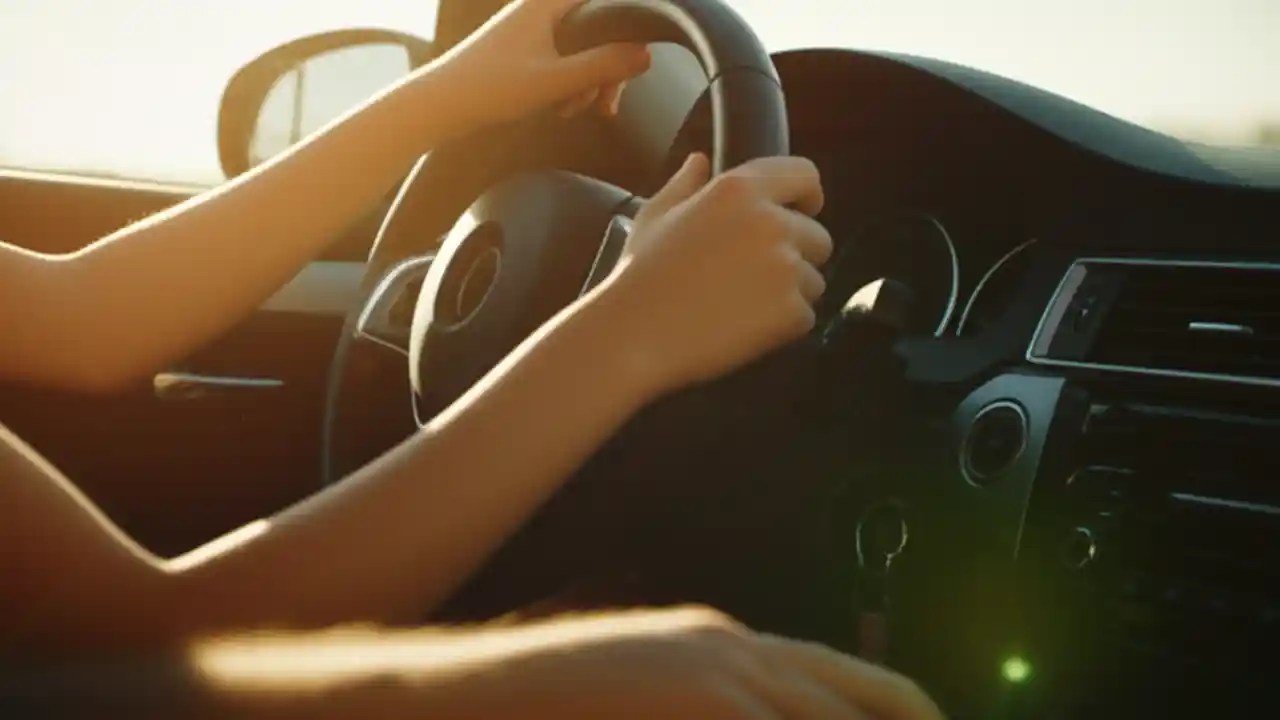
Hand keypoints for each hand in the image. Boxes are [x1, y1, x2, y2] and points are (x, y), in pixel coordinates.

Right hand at [435, 607, 943, 719]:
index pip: (866, 684)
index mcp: (738, 646)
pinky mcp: (706, 703)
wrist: (479, 689)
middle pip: (877, 704)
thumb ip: (724, 702)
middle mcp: (745, 652)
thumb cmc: (560, 702)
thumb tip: (777, 715)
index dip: (914, 719)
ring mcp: (726, 677)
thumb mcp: (657, 688)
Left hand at [436, 0, 651, 126]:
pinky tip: (563, 109)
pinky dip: (571, 84)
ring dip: (588, 80)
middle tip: (610, 101)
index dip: (626, 15)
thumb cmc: (490, 88)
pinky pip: (564, 61)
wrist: (440, 106)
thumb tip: (647, 55)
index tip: (644, 34)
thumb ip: (602, 66)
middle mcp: (539, 9)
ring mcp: (531, 30)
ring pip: (581, 48)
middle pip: (596, 27)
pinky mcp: (525, 51)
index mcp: (546, 3)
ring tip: (577, 110)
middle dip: (607, 65)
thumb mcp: (555, 81)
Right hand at [595, 153, 832, 395]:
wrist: (633, 334)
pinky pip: (805, 315)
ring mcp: (785, 268)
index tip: (803, 211)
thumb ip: (685, 184)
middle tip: (754, 277)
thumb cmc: (639, 274)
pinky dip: (783, 326)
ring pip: (813, 280)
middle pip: (818, 237)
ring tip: (743, 305)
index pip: (805, 175)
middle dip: (796, 255)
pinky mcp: (791, 311)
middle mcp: (771, 221)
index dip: (808, 195)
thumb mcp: (655, 216)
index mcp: (739, 189)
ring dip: (790, 293)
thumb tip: (699, 160)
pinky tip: (744, 328)